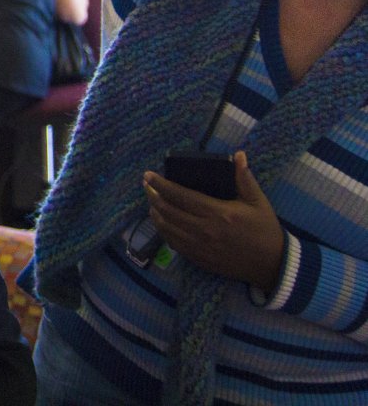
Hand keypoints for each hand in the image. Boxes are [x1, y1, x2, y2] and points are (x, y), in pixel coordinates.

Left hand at [143, 151, 284, 290]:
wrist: (273, 265)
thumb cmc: (265, 230)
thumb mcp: (258, 201)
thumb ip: (244, 178)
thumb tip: (238, 154)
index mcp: (218, 213)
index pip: (181, 196)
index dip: (161, 184)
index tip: (149, 175)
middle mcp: (204, 230)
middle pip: (168, 211)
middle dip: (153, 196)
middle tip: (147, 185)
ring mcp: (199, 247)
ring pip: (167, 228)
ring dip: (155, 213)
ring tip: (151, 202)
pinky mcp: (199, 259)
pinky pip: (173, 244)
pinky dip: (163, 231)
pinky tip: (162, 222)